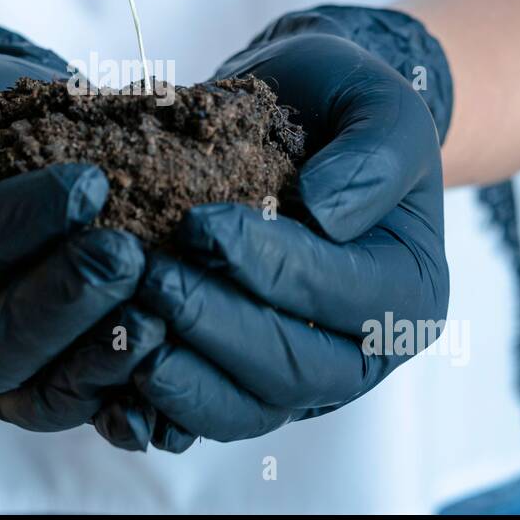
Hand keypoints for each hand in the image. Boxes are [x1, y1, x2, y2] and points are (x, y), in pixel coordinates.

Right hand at [0, 18, 164, 440]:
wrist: (4, 147)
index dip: (10, 231)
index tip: (85, 185)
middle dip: (61, 302)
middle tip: (125, 253)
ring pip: (36, 395)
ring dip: (97, 360)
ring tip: (155, 315)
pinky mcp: (45, 395)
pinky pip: (83, 410)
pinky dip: (126, 399)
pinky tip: (168, 363)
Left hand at [96, 8, 450, 450]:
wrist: (299, 122)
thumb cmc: (341, 111)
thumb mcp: (378, 103)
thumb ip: (372, 150)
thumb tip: (327, 212)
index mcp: (408, 291)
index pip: (343, 296)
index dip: (271, 266)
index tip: (201, 223)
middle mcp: (362, 352)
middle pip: (292, 369)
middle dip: (215, 326)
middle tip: (150, 279)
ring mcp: (301, 379)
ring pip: (244, 409)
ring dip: (181, 379)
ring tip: (124, 329)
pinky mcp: (243, 386)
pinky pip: (202, 417)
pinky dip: (157, 411)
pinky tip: (111, 385)